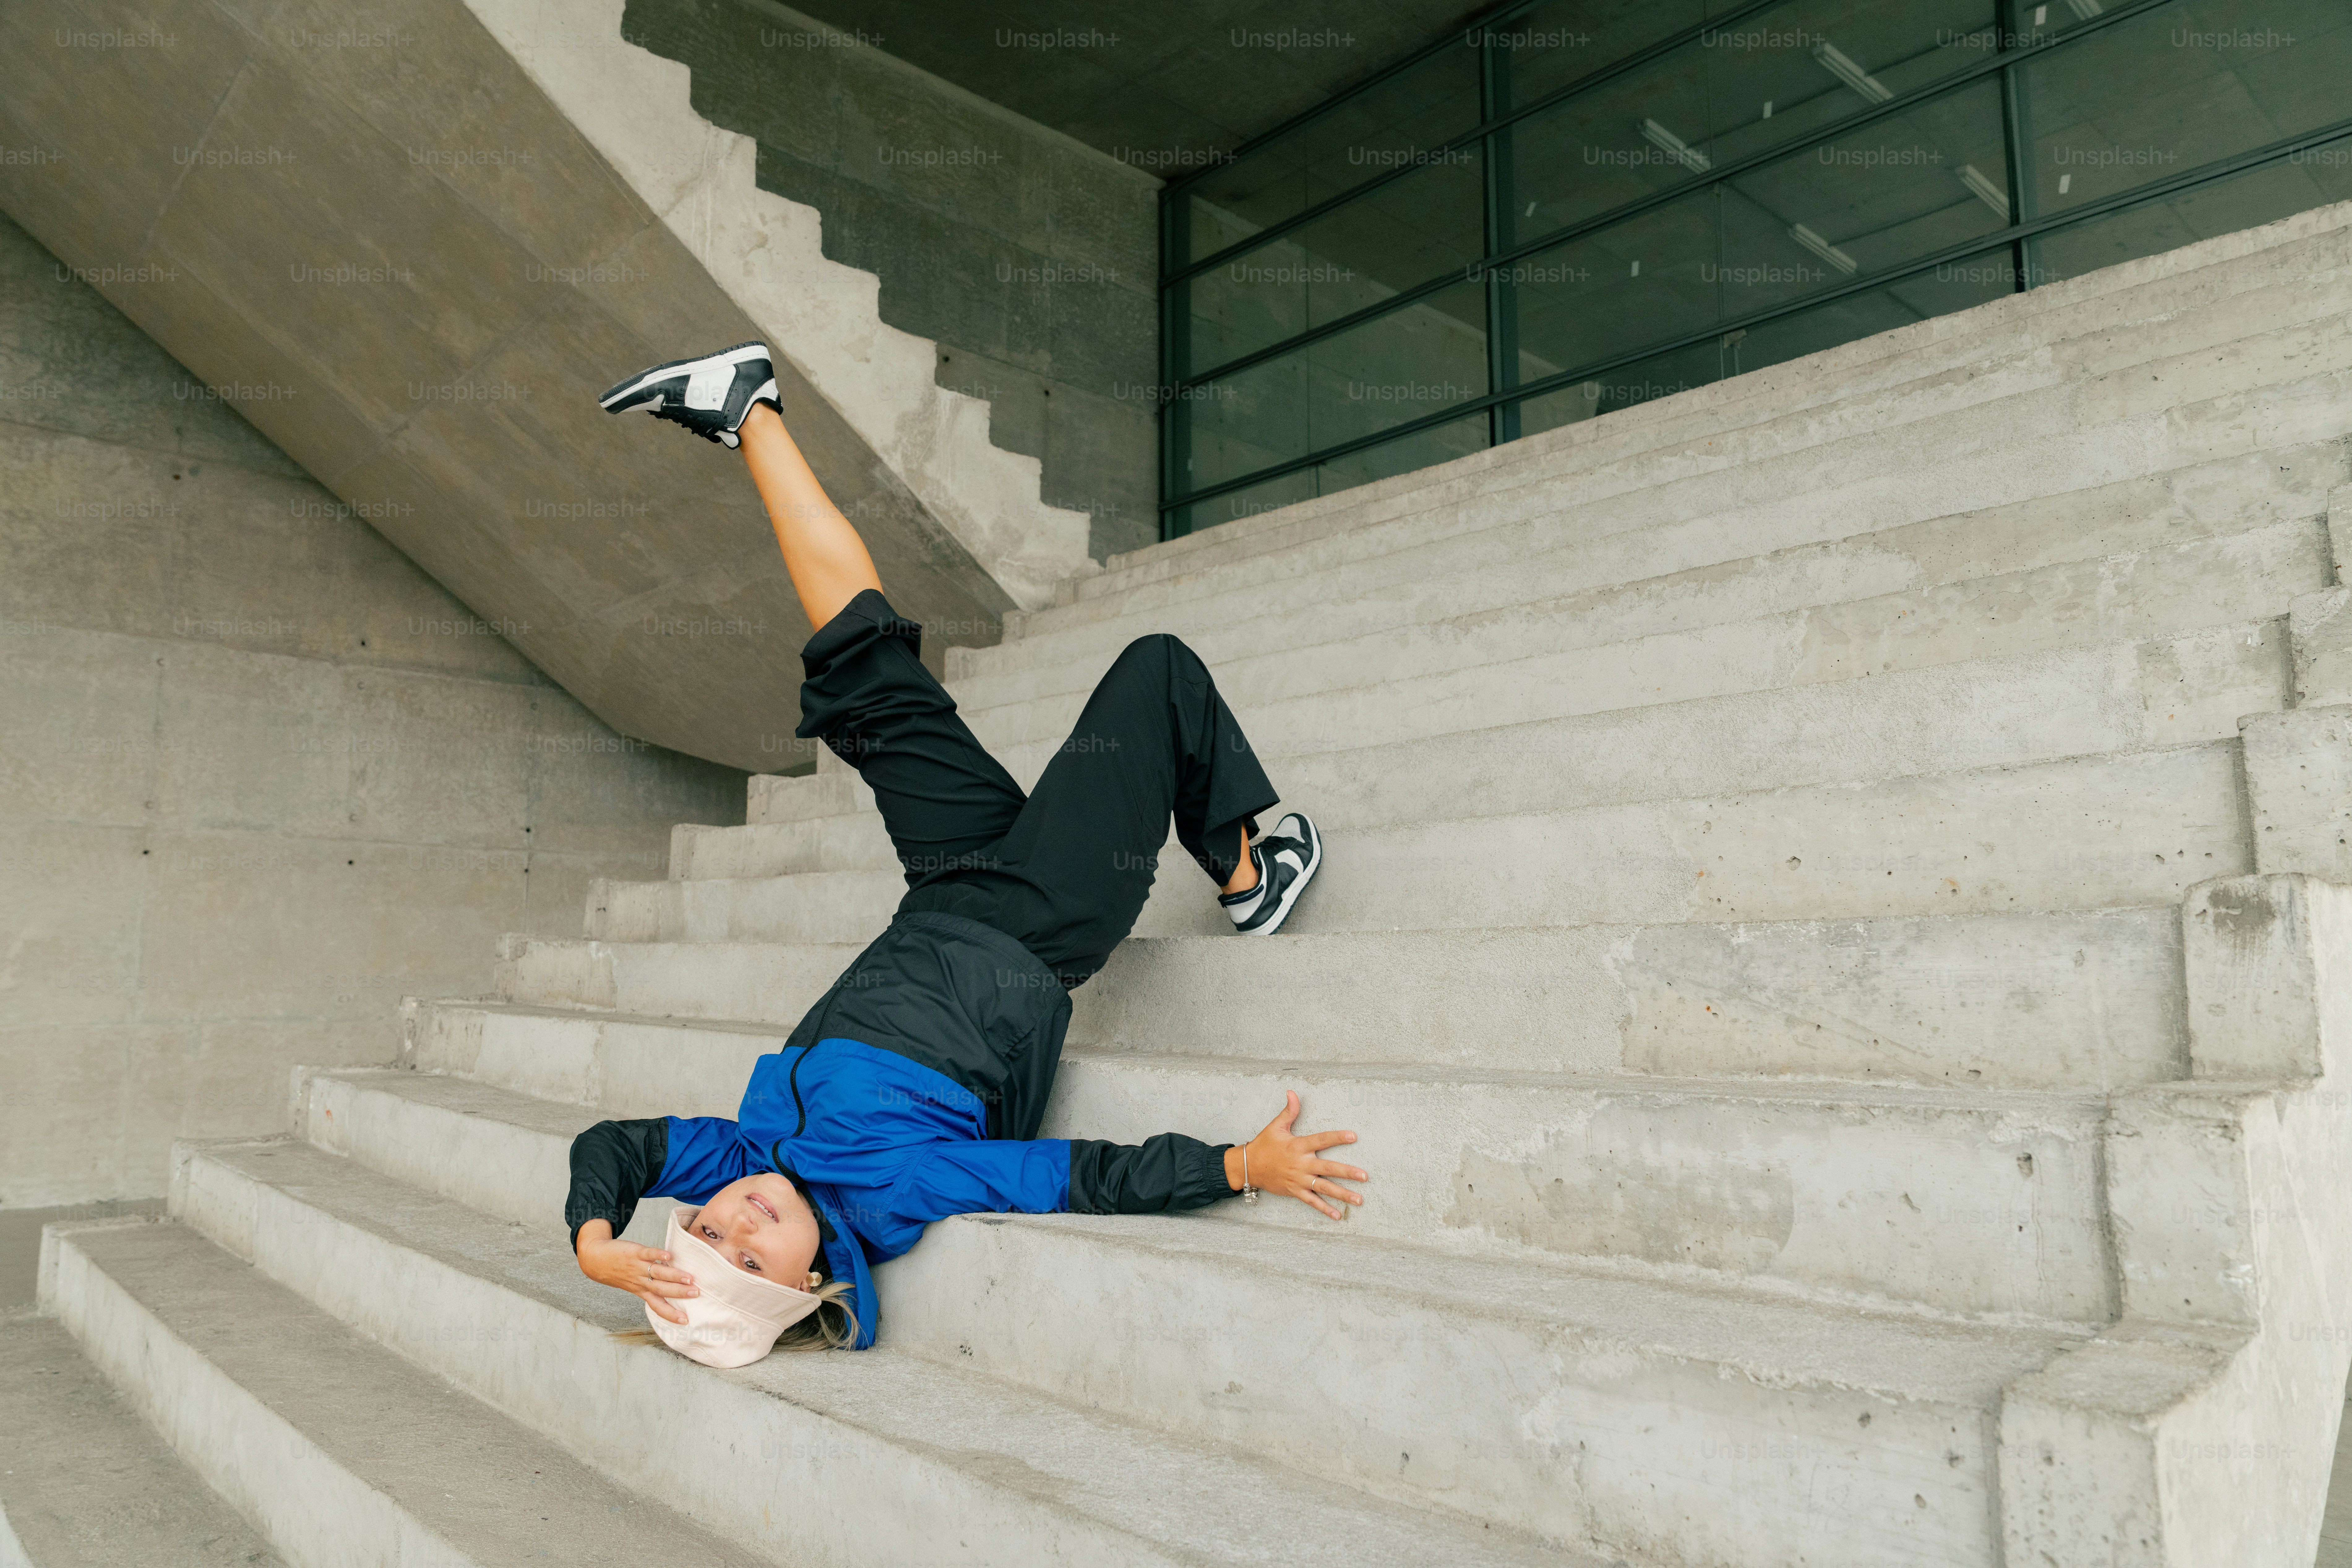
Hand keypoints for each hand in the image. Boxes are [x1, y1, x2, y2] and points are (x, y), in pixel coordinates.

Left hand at [575, 1219, 699, 1323]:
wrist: (596, 1260)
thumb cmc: (619, 1272)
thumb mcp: (634, 1283)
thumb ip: (652, 1284)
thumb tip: (676, 1284)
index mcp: (642, 1291)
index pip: (657, 1305)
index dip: (670, 1313)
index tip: (685, 1320)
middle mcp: (641, 1282)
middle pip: (661, 1289)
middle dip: (679, 1292)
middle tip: (695, 1293)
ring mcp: (637, 1267)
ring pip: (658, 1273)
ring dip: (674, 1276)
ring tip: (689, 1278)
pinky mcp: (635, 1253)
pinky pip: (648, 1254)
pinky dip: (658, 1255)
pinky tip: (669, 1256)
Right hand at [1225, 1091, 1366, 1219]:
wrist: (1248, 1166)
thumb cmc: (1264, 1145)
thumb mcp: (1276, 1126)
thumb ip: (1289, 1111)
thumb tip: (1293, 1092)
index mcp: (1298, 1146)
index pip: (1321, 1140)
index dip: (1337, 1137)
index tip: (1353, 1136)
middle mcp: (1301, 1164)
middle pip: (1328, 1168)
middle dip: (1347, 1172)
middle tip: (1364, 1176)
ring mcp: (1299, 1180)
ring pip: (1324, 1188)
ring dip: (1342, 1194)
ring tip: (1359, 1199)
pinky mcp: (1295, 1191)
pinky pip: (1312, 1202)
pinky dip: (1324, 1209)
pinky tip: (1338, 1215)